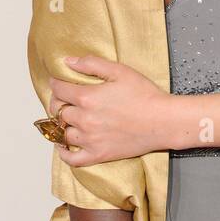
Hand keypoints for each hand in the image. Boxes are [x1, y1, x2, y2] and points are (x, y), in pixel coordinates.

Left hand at [48, 55, 170, 164]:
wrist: (163, 121)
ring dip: (61, 125)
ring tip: (67, 119)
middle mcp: (84, 119)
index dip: (56, 84)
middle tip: (64, 99)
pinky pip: (72, 159)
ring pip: (62, 133)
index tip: (58, 82)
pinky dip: (64, 153)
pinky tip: (63, 145)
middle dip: (58, 102)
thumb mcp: (120, 71)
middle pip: (57, 111)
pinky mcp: (98, 154)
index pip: (59, 90)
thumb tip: (68, 62)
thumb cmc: (145, 96)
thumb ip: (92, 64)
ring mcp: (90, 139)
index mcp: (87, 97)